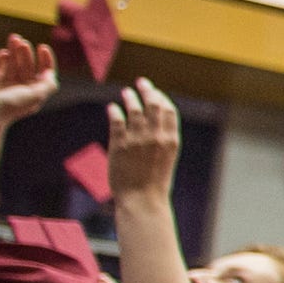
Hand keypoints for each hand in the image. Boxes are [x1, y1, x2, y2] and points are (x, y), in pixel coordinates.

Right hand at [0, 35, 58, 126]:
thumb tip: (50, 73)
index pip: (43, 74)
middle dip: (26, 53)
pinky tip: (3, 53)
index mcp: (33, 93)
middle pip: (27, 66)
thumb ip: (48, 84)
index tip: (42, 47)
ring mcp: (4, 85)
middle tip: (23, 43)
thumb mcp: (36, 95)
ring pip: (11, 64)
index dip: (45, 60)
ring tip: (14, 38)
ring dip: (14, 51)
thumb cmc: (10, 106)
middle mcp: (20, 89)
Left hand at [104, 81, 180, 200]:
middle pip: (153, 104)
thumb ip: (163, 139)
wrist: (142, 200)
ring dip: (130, 98)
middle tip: (141, 83)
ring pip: (134, 110)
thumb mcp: (167, 158)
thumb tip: (157, 123)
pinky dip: (114, 111)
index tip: (154, 91)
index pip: (168, 109)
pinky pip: (117, 121)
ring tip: (125, 92)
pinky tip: (112, 108)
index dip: (161, 97)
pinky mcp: (119, 144)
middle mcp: (156, 136)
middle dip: (147, 90)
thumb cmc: (155, 183)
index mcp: (171, 139)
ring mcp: (137, 139)